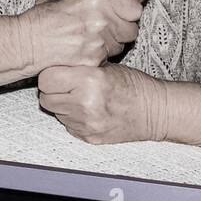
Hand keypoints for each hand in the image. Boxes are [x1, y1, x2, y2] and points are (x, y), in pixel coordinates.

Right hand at [19, 0, 141, 72]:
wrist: (25, 43)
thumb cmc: (43, 21)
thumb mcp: (73, 0)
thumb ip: (99, 2)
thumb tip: (118, 7)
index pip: (134, 9)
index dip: (128, 15)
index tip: (121, 18)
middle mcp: (101, 18)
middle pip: (131, 30)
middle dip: (121, 32)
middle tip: (106, 34)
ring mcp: (98, 41)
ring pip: (120, 47)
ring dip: (111, 46)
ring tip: (91, 43)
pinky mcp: (92, 60)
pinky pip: (107, 60)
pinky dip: (99, 59)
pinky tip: (84, 54)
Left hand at [38, 63, 167, 144]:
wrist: (154, 112)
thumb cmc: (134, 86)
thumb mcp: (107, 67)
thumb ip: (79, 67)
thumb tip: (54, 65)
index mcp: (89, 81)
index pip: (46, 79)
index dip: (50, 75)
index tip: (57, 73)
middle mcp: (85, 104)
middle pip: (45, 98)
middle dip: (53, 91)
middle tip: (66, 86)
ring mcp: (85, 123)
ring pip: (54, 112)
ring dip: (62, 104)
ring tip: (79, 97)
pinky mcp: (87, 136)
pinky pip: (66, 124)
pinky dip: (72, 117)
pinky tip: (86, 110)